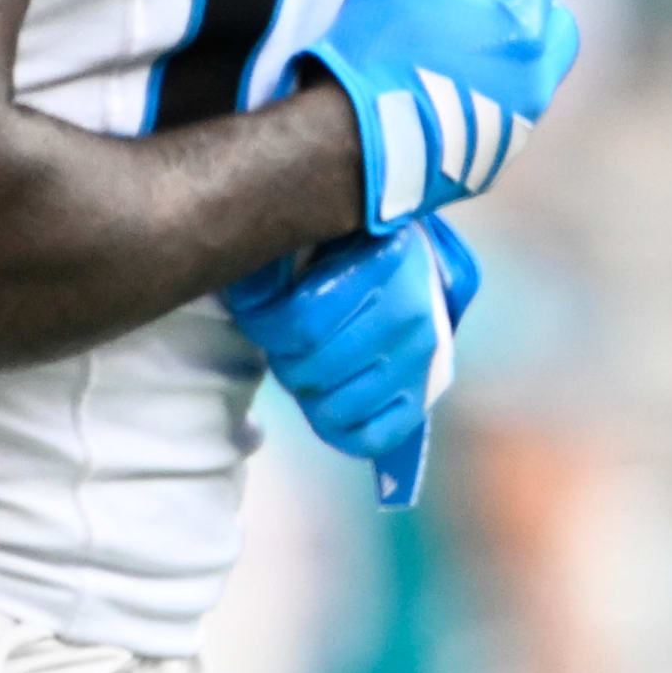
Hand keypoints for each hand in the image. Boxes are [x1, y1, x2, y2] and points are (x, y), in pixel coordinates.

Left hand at [225, 214, 479, 505]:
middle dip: (283, 360)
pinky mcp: (425, 395)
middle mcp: (410, 313)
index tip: (255, 316)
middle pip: (315, 368)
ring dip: (307, 394)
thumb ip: (277, 258)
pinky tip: (327, 401)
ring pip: (337, 408)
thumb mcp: (315, 234)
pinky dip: (337, 429)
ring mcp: (422, 360)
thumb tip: (246, 290)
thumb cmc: (347, 248)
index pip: (302, 322)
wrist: (410, 265)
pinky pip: (371, 438)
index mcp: (385, 262)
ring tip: (307, 367)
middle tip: (283, 345)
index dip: (262, 326)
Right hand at [299, 0, 579, 229]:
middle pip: (541, 32)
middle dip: (504, 12)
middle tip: (445, 8)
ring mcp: (508, 135)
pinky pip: (487, 126)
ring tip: (425, 51)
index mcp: (530, 32)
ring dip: (484, 58)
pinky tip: (413, 95)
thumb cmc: (384, 39)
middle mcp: (534, 88)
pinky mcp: (476, 172)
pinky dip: (463, 104)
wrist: (346, 144)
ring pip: (516, 80)